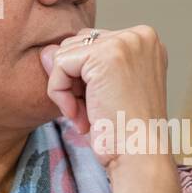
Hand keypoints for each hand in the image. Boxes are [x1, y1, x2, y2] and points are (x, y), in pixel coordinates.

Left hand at [39, 26, 168, 168]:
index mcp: (145, 42)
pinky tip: (78, 115)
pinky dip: (59, 92)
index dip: (85, 79)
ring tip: (87, 116)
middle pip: (78, 44)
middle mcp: (140, 36)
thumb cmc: (124, 132)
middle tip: (90, 115)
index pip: (93, 44)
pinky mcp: (105, 55)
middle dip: (75, 81)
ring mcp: (125, 42)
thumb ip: (78, 67)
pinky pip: (60, 64)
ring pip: (66, 52)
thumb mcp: (102, 92)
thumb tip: (45, 51)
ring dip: (67, 89)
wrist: (140, 157)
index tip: (99, 107)